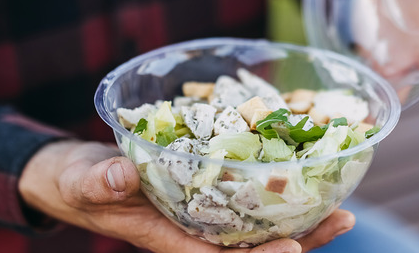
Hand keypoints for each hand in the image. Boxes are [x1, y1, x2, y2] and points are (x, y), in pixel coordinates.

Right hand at [19, 140, 354, 252]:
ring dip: (297, 217)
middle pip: (251, 245)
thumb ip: (98, 181)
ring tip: (342, 206)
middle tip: (343, 219)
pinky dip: (272, 188)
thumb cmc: (75, 182)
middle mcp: (190, 227)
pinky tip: (301, 174)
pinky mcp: (200, 189)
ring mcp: (198, 211)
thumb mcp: (81, 181)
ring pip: (255, 224)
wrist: (74, 174)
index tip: (295, 249)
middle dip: (299, 238)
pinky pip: (243, 196)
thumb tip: (121, 174)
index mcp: (165, 235)